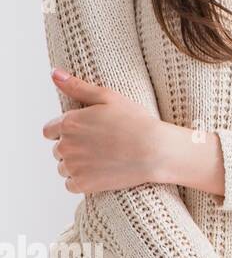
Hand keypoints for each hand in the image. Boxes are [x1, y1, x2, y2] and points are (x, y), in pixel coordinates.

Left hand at [43, 69, 167, 193]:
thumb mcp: (108, 97)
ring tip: (103, 159)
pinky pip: (71, 184)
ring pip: (64, 167)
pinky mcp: (81, 184)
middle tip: (101, 146)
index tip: (88, 133)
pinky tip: (101, 172)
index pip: (50, 131)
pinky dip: (83, 181)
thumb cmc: (136, 121)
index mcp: (68, 123)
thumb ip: (77, 86)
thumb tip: (54, 73)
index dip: (68, 131)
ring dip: (77, 165)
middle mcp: (65, 145)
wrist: (156, 151)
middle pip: (58, 150)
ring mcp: (73, 166)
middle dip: (74, 148)